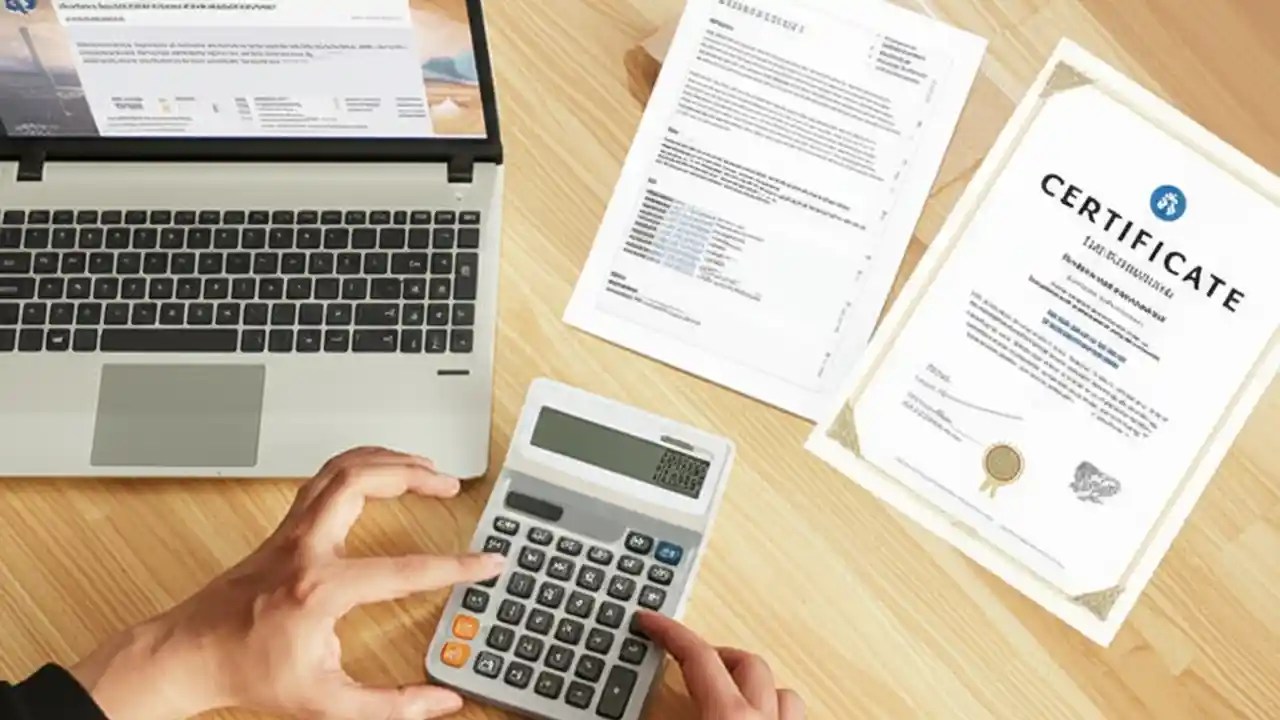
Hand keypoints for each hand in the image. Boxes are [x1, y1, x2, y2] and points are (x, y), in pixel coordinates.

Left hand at [70, 447, 505, 719]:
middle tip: (450, 483)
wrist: (190, 656)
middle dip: (414, 474)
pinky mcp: (283, 528)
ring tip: (424, 465)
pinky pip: (324, 478)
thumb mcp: (327, 702)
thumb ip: (391, 706)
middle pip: (364, 481)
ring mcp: (291, 531)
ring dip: (387, 459)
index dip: (457, 566)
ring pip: (341, 468)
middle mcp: (306, 548)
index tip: (488, 562)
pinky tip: (378, 470)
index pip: (407, 570)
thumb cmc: (249, 671)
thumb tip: (439, 702)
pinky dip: (358, 464)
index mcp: (322, 589)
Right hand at [636, 611, 804, 719]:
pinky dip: (773, 712)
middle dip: (717, 654)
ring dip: (756, 685)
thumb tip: (631, 706)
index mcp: (728, 716)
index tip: (652, 620)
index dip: (670, 633)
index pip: (697, 656)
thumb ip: (653, 712)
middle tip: (688, 661)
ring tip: (728, 690)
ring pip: (783, 692)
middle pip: (748, 663)